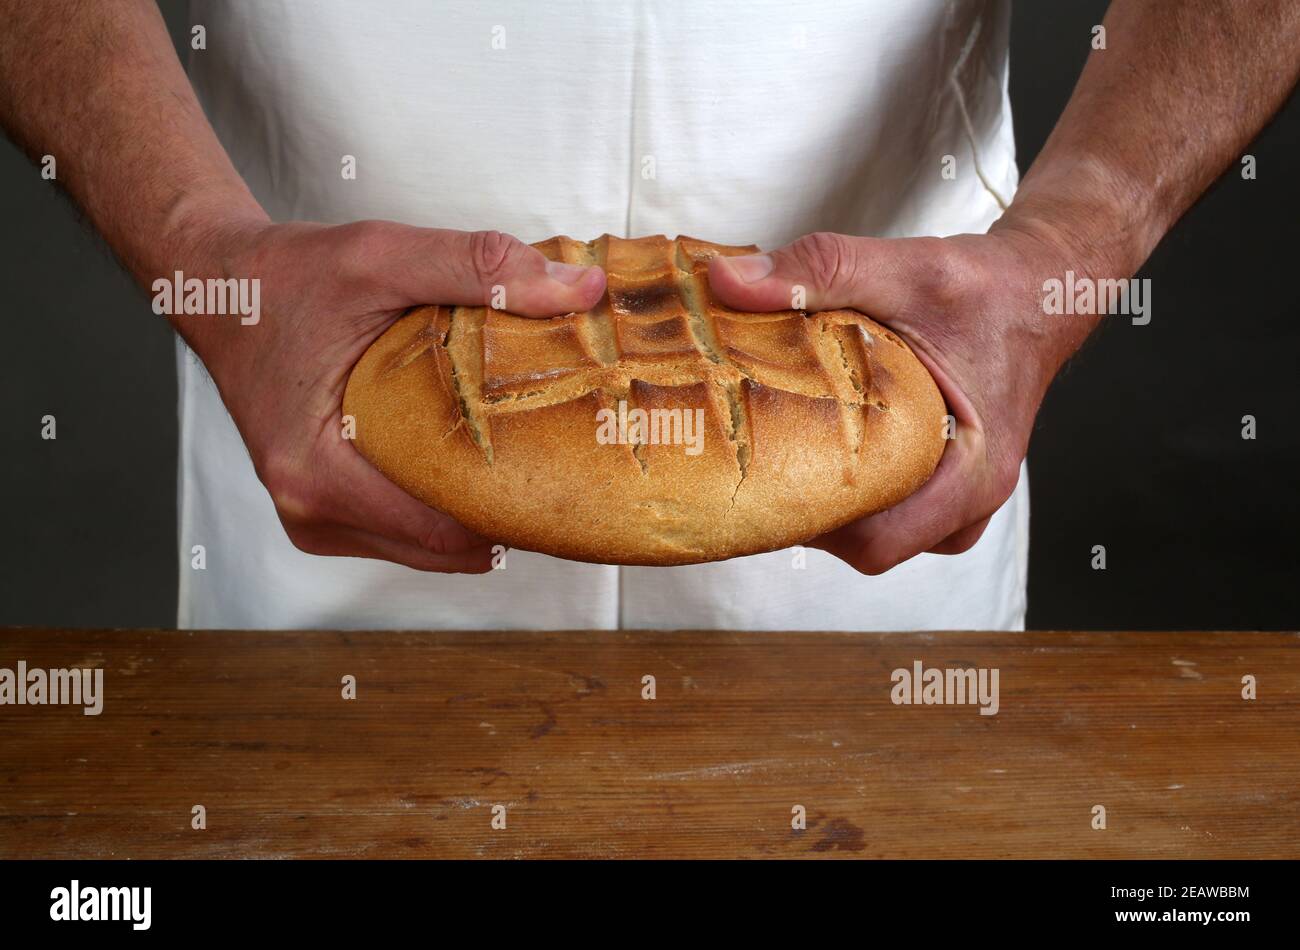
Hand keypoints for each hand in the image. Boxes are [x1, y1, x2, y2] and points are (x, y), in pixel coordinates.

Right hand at [183, 220, 605, 572]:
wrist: (219, 285)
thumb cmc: (287, 277)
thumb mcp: (383, 257)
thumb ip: (481, 270)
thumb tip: (577, 288)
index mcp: (316, 469)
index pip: (442, 529)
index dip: (514, 509)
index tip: (569, 480)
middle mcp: (308, 507)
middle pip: (441, 548)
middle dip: (505, 514)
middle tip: (564, 472)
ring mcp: (311, 515)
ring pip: (425, 547)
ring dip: (476, 512)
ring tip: (530, 467)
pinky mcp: (320, 506)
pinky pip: (401, 529)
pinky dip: (442, 505)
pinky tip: (476, 465)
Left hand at [708, 227, 1092, 574]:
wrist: (1043, 287)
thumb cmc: (990, 288)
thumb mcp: (904, 267)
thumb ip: (820, 270)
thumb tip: (733, 282)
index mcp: (974, 468)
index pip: (879, 542)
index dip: (815, 523)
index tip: (768, 478)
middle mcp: (972, 494)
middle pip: (874, 546)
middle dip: (816, 513)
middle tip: (766, 465)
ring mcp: (961, 492)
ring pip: (886, 533)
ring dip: (837, 502)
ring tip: (790, 454)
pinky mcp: (947, 477)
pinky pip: (896, 506)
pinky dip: (858, 484)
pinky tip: (823, 442)